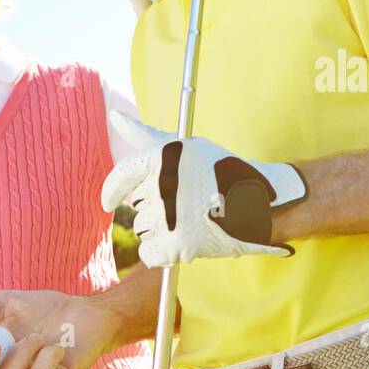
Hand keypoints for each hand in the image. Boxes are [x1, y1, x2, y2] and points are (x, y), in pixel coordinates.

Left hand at [100, 111, 306, 266]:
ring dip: (161, 229)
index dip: (112, 192)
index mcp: (165, 155)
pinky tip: (183, 241)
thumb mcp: (186, 147)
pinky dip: (162, 252)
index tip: (109, 203)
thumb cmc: (218, 171)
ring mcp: (171, 214)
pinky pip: (149, 253)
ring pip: (143, 229)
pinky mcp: (179, 243)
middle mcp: (165, 183)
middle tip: (185, 204)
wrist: (260, 203)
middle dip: (155, 207)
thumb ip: (145, 135)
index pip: (121, 174)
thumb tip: (114, 116)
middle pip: (136, 205)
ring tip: (190, 219)